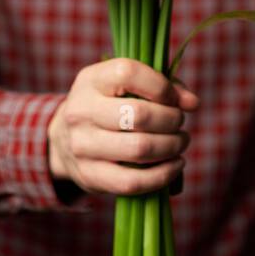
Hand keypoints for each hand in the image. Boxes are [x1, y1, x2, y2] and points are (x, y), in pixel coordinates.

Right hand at [47, 57, 198, 196]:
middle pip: (139, 115)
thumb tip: (192, 103)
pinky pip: (133, 182)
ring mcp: (82, 146)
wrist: (63, 141)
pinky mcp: (90, 175)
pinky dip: (163, 175)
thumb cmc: (107, 106)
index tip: (175, 99)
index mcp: (90, 80)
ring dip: (171, 146)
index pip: (128, 74)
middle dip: (171, 120)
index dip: (161, 87)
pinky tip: (175, 165)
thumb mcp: (122, 85)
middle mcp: (81, 111)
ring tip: (180, 142)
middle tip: (179, 122)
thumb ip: (161, 85)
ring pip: (139, 148)